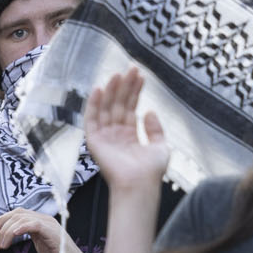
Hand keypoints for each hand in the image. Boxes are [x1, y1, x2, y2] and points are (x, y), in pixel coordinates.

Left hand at [0, 208, 92, 252]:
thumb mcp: (40, 242)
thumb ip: (30, 234)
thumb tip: (11, 233)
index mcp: (41, 221)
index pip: (19, 213)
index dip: (4, 218)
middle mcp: (45, 220)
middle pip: (18, 214)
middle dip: (4, 226)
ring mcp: (50, 225)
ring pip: (23, 219)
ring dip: (9, 232)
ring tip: (4, 245)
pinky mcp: (53, 233)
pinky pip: (35, 225)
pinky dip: (22, 227)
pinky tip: (15, 234)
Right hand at [83, 67, 169, 194]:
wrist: (140, 184)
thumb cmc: (151, 171)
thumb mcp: (160, 146)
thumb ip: (155, 129)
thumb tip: (150, 111)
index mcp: (129, 135)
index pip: (130, 107)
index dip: (135, 91)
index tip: (140, 75)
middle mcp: (115, 134)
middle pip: (119, 104)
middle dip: (125, 86)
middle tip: (131, 68)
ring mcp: (105, 137)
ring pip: (106, 108)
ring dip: (111, 91)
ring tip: (118, 74)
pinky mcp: (94, 141)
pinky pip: (91, 119)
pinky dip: (93, 104)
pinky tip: (99, 89)